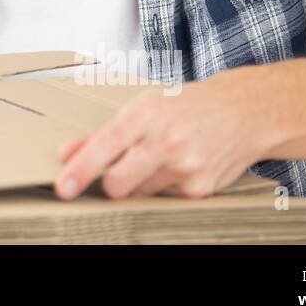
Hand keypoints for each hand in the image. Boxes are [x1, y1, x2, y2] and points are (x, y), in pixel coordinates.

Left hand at [54, 69, 275, 200]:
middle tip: (116, 172)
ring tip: (159, 158)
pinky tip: (178, 166)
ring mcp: (185, 167)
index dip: (80, 171)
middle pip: (118, 183)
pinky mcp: (200, 189)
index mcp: (145, 114)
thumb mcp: (141, 107)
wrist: (242, 112)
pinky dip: (163, 186)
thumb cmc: (185, 106)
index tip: (63, 188)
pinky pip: (163, 198)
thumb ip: (100, 134)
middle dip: (109, 183)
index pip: (104, 147)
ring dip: (139, 182)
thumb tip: (65, 154)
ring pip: (139, 192)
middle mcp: (166, 141)